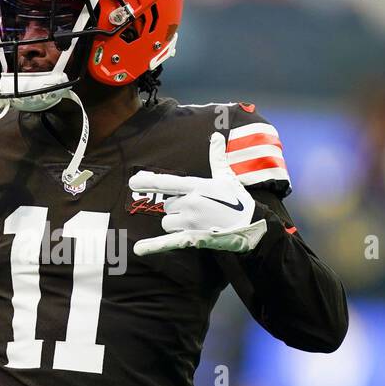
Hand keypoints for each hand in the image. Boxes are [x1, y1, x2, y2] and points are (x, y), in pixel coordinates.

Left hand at [129, 132, 267, 255]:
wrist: (252, 226)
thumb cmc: (239, 200)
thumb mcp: (227, 177)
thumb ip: (216, 158)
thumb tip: (216, 136)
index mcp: (196, 186)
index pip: (168, 182)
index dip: (149, 182)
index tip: (132, 182)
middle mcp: (190, 203)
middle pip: (167, 206)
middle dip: (177, 208)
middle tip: (197, 210)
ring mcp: (190, 221)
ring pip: (166, 222)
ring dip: (175, 223)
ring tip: (196, 222)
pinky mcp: (192, 237)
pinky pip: (167, 241)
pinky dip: (152, 246)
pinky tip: (138, 249)